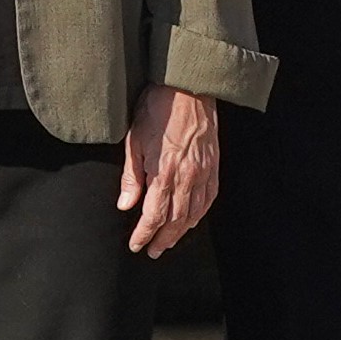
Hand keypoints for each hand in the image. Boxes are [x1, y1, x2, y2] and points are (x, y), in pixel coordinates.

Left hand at [116, 85, 217, 255]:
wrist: (187, 88)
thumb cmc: (157, 109)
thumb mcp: (134, 140)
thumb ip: (132, 176)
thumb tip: (126, 205)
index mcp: (165, 172)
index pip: (154, 215)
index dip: (144, 234)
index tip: (136, 245)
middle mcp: (188, 177)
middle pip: (176, 220)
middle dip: (162, 239)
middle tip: (152, 251)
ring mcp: (204, 172)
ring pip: (194, 213)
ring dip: (181, 232)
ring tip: (169, 242)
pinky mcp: (214, 166)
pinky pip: (209, 199)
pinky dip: (200, 214)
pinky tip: (192, 220)